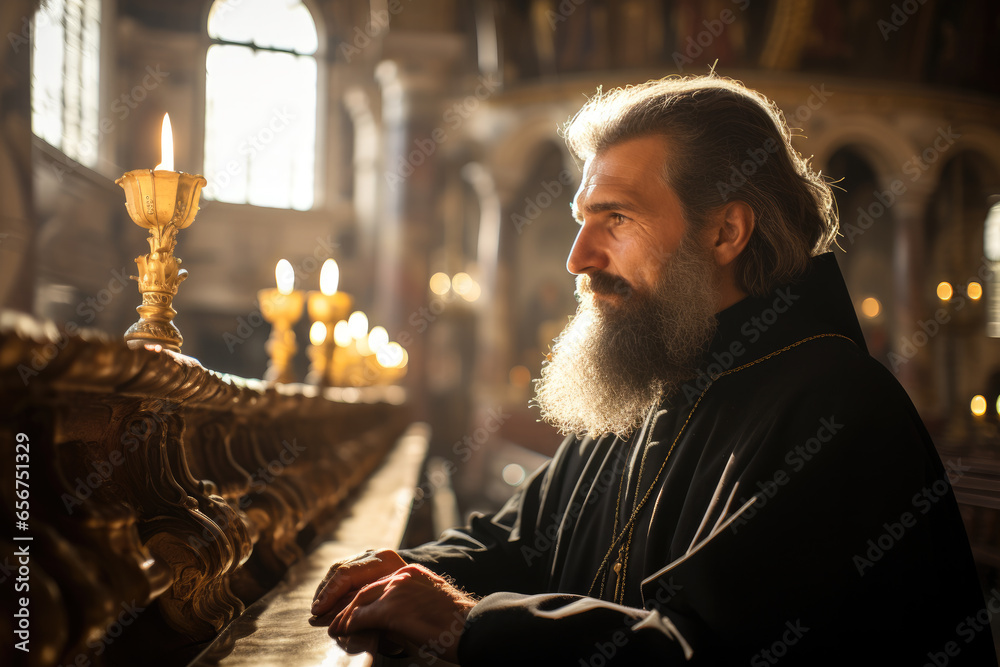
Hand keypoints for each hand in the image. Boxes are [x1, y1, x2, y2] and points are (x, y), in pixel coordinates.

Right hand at [312, 549, 406, 616]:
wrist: (426, 587)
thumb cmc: (413, 600)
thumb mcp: (395, 604)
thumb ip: (372, 608)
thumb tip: (348, 619)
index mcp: (384, 561)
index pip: (348, 573)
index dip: (330, 593)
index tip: (319, 610)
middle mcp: (375, 554)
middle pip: (341, 568)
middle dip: (326, 591)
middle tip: (316, 610)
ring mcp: (369, 555)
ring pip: (339, 568)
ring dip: (326, 589)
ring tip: (319, 607)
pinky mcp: (365, 561)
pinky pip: (343, 571)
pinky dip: (333, 586)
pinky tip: (327, 601)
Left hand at [329, 563, 476, 663]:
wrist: (472, 626)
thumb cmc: (457, 624)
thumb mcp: (428, 606)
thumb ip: (406, 607)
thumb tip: (385, 625)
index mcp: (413, 573)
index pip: (379, 583)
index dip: (363, 599)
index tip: (353, 611)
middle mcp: (403, 575)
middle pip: (366, 589)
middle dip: (350, 606)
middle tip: (339, 620)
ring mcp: (396, 589)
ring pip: (360, 600)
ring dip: (346, 616)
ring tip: (338, 629)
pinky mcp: (392, 608)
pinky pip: (362, 616)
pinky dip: (350, 625)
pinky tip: (345, 633)